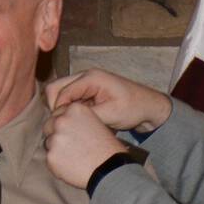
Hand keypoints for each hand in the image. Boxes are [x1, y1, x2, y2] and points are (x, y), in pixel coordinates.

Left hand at [44, 100, 126, 188]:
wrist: (109, 169)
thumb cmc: (107, 148)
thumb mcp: (96, 124)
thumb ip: (79, 121)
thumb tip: (68, 125)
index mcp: (74, 110)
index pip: (58, 112)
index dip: (63, 123)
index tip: (69, 132)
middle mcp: (62, 121)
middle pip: (49, 126)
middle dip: (56, 134)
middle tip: (69, 145)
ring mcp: (55, 139)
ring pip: (49, 143)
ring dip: (57, 149)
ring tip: (74, 158)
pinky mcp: (51, 156)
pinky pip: (50, 159)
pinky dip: (57, 163)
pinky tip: (71, 166)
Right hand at [45, 69, 171, 133]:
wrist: (148, 107)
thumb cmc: (134, 108)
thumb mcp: (111, 114)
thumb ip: (87, 115)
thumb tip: (66, 119)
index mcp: (91, 78)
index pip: (61, 92)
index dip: (59, 110)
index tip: (65, 126)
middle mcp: (85, 77)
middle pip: (55, 89)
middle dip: (56, 108)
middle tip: (66, 124)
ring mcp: (85, 84)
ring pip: (59, 95)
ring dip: (62, 110)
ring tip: (74, 124)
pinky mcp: (86, 92)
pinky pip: (69, 100)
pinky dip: (69, 111)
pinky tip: (80, 122)